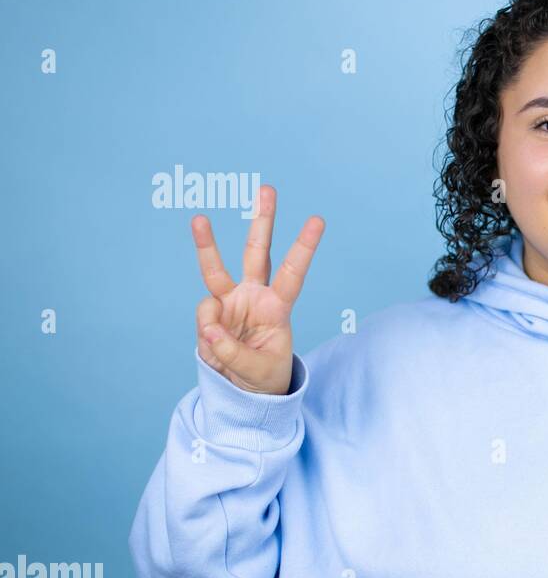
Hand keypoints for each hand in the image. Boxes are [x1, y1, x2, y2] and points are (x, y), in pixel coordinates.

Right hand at [192, 185, 325, 393]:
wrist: (243, 389)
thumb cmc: (263, 376)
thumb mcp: (258, 370)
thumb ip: (232, 352)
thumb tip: (208, 329)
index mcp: (278, 307)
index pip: (293, 273)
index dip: (304, 247)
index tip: (318, 220)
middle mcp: (254, 297)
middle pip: (257, 253)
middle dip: (262, 222)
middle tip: (268, 189)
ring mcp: (230, 302)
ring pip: (216, 268)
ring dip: (206, 242)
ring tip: (199, 218)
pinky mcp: (210, 314)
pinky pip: (204, 315)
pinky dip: (207, 332)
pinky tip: (216, 345)